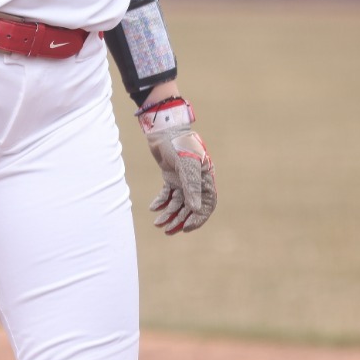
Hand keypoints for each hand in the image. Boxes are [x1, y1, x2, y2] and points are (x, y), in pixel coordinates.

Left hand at [137, 96, 215, 233]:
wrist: (163, 129)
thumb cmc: (179, 143)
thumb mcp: (186, 165)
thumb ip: (191, 187)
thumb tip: (195, 210)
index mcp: (205, 178)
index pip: (206, 204)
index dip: (198, 218)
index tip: (186, 228)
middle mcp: (196, 180)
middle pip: (190, 206)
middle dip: (180, 219)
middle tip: (168, 230)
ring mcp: (183, 179)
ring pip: (178, 202)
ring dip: (169, 214)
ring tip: (158, 223)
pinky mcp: (171, 176)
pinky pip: (168, 194)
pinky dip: (161, 201)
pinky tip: (154, 208)